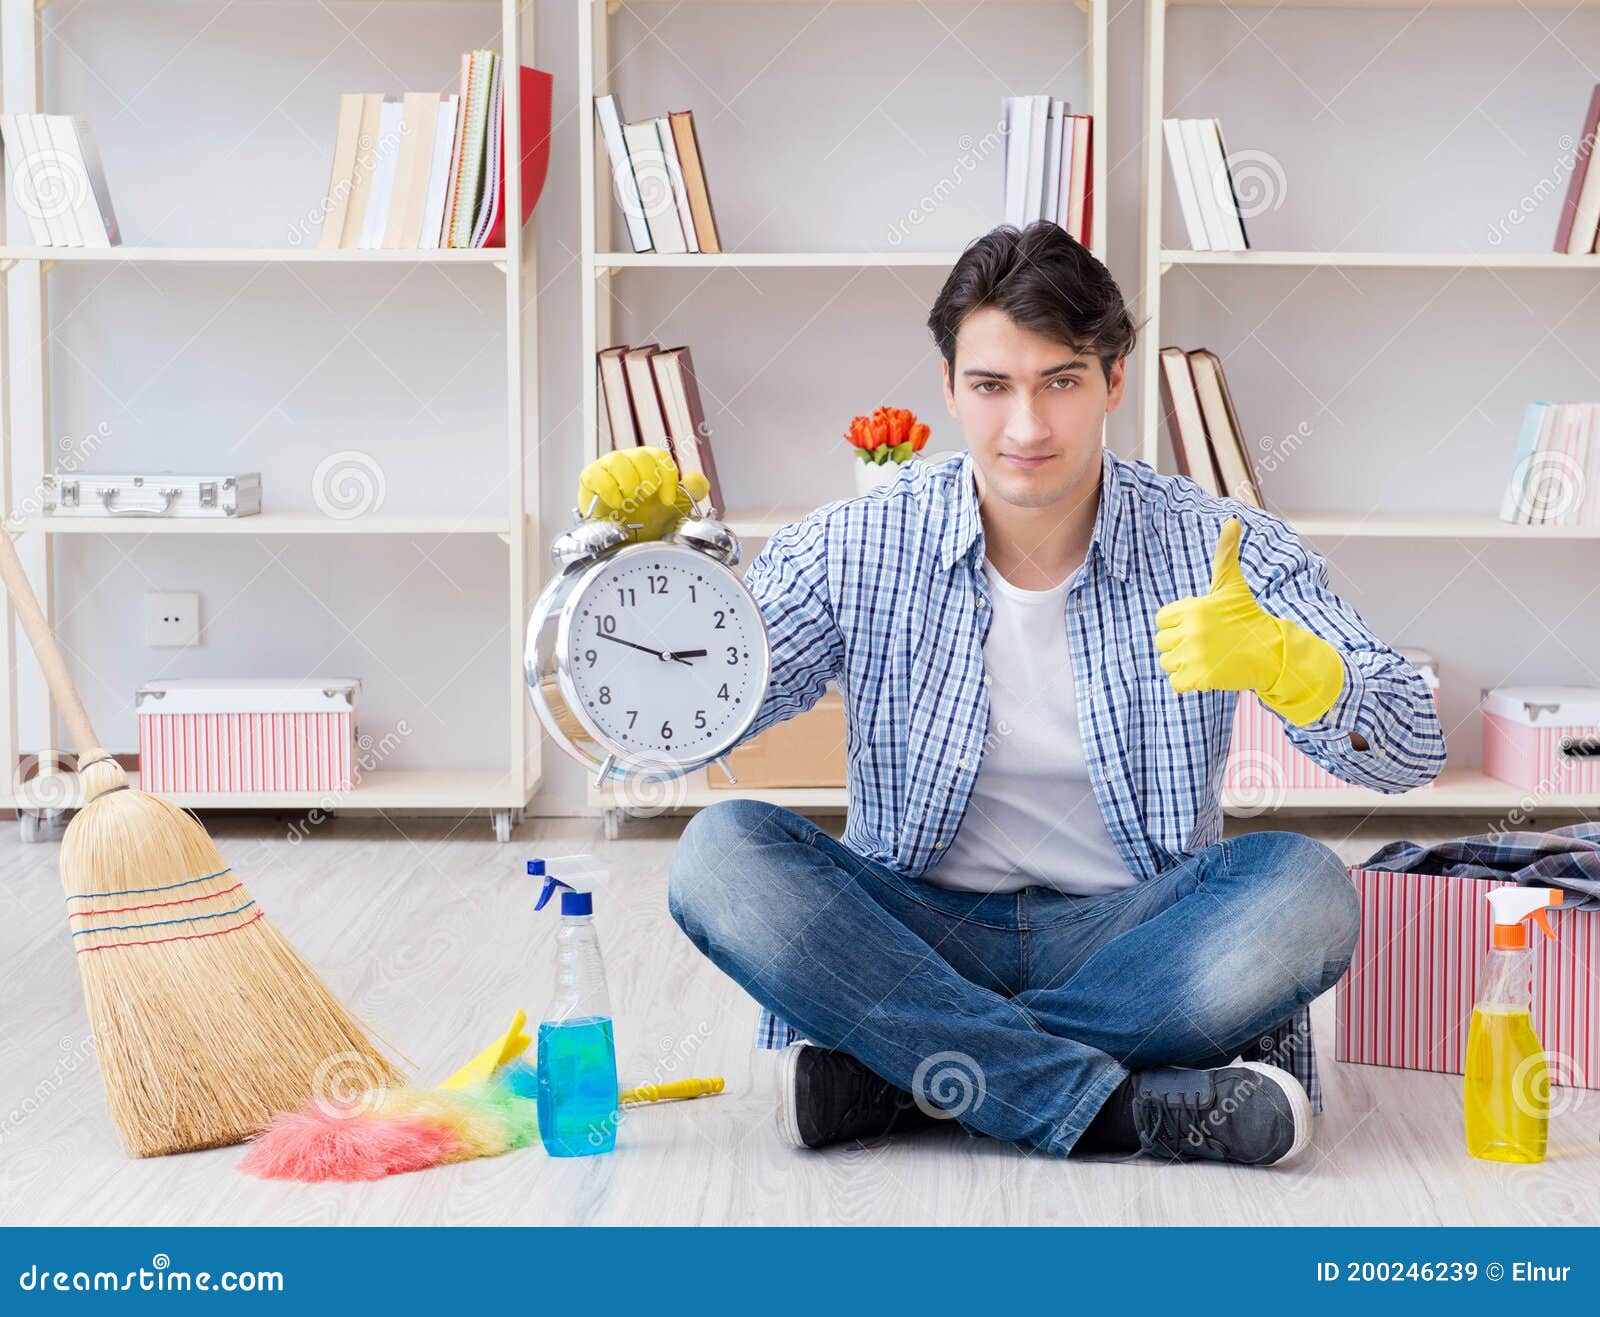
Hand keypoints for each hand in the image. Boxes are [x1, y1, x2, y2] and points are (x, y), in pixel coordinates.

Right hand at [577, 448, 711, 543]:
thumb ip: (692, 491)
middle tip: (646, 500)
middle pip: (641, 456)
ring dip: (629, 483)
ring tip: (630, 502)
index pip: (661, 457)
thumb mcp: (675, 507)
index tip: (668, 501)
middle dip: (648, 481)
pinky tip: (616, 504)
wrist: (622, 538)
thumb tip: (697, 480)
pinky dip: (609, 490)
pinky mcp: (590, 478)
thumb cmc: (646, 518)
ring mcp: (608, 467)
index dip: (668, 478)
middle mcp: (629, 460)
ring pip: (618, 460)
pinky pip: (597, 475)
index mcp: (649, 462)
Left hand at [1153, 517, 1344, 726]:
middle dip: (1180, 644)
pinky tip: (1208, 672)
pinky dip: (1189, 682)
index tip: (1200, 624)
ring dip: (1184, 664)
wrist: (1272, 652)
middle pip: (1162, 642)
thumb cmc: (1248, 617)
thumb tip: (1232, 519)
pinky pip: (1176, 683)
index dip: (1178, 623)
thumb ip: (1225, 555)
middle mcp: (1191, 631)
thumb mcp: (1233, 586)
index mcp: (1193, 607)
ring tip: (1208, 656)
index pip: (1162, 619)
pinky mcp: (1199, 679)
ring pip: (1167, 663)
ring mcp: (1194, 656)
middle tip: (1206, 643)